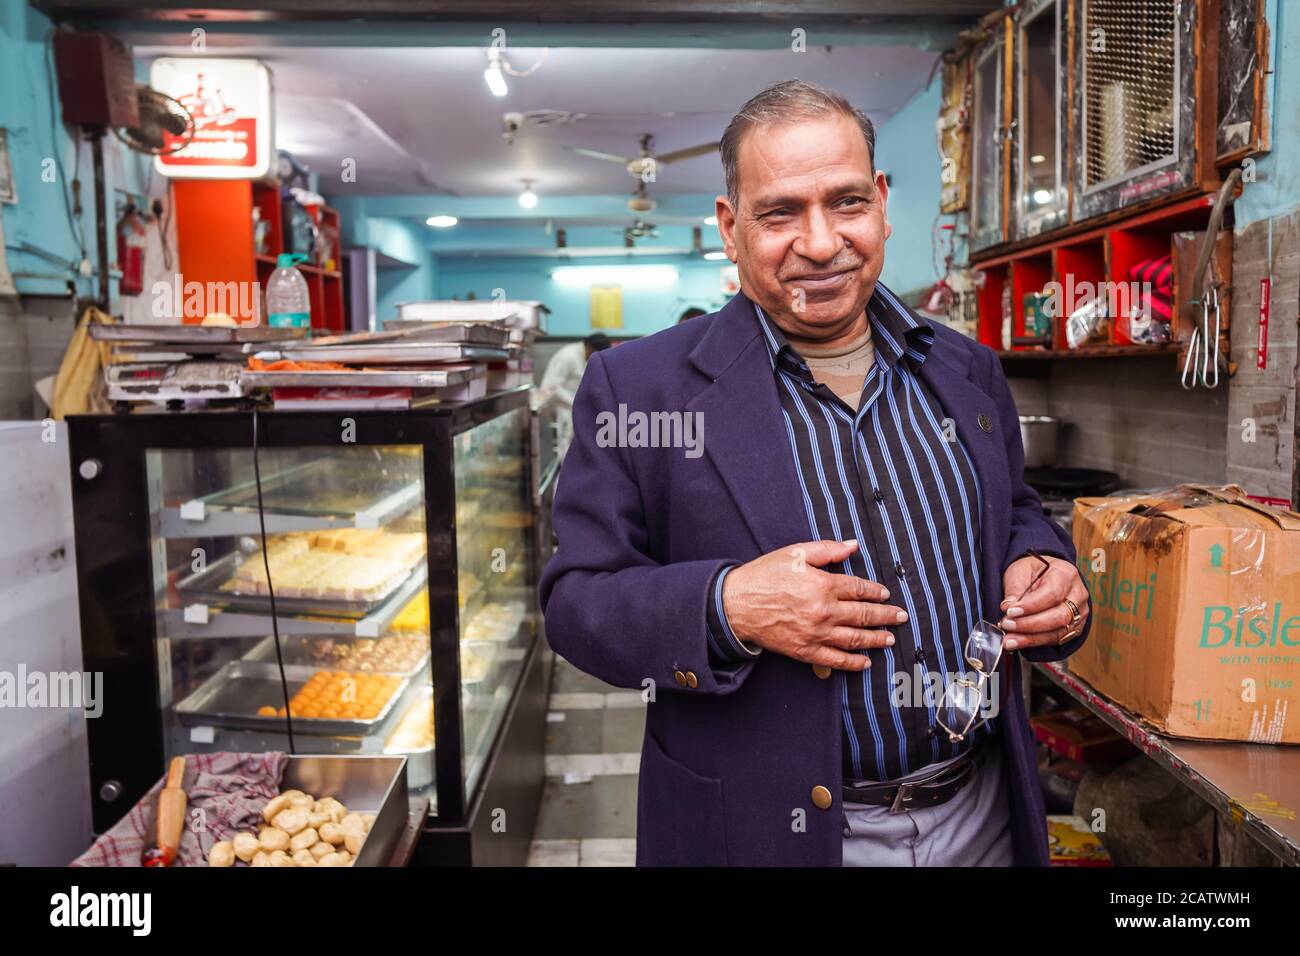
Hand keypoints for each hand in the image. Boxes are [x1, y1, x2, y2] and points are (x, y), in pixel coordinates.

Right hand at [722, 539, 906, 670]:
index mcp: (823, 584)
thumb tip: (853, 546)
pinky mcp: (805, 651)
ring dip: (876, 639)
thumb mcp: (795, 553)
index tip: (885, 594)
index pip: (859, 589)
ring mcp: (815, 634)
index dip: (875, 592)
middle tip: (900, 617)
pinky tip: (865, 662)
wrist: (735, 605)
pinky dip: (853, 662)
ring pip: (855, 639)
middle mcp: (823, 611)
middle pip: (863, 615)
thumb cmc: (763, 576)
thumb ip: (827, 550)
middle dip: (886, 616)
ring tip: (889, 639)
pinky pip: (835, 660)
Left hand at [998, 554, 1088, 650]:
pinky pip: (1055, 639)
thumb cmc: (1033, 571)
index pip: (1052, 594)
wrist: (1044, 576)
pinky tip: (1018, 642)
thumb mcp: (1020, 571)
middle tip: (1007, 624)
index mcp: (1066, 574)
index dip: (1031, 606)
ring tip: (1009, 639)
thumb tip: (1008, 607)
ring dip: (1030, 638)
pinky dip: (1034, 642)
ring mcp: (1079, 613)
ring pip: (1058, 632)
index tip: (1009, 611)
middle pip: (1059, 616)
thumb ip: (1015, 589)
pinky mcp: (1074, 628)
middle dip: (1029, 624)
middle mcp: (1078, 594)